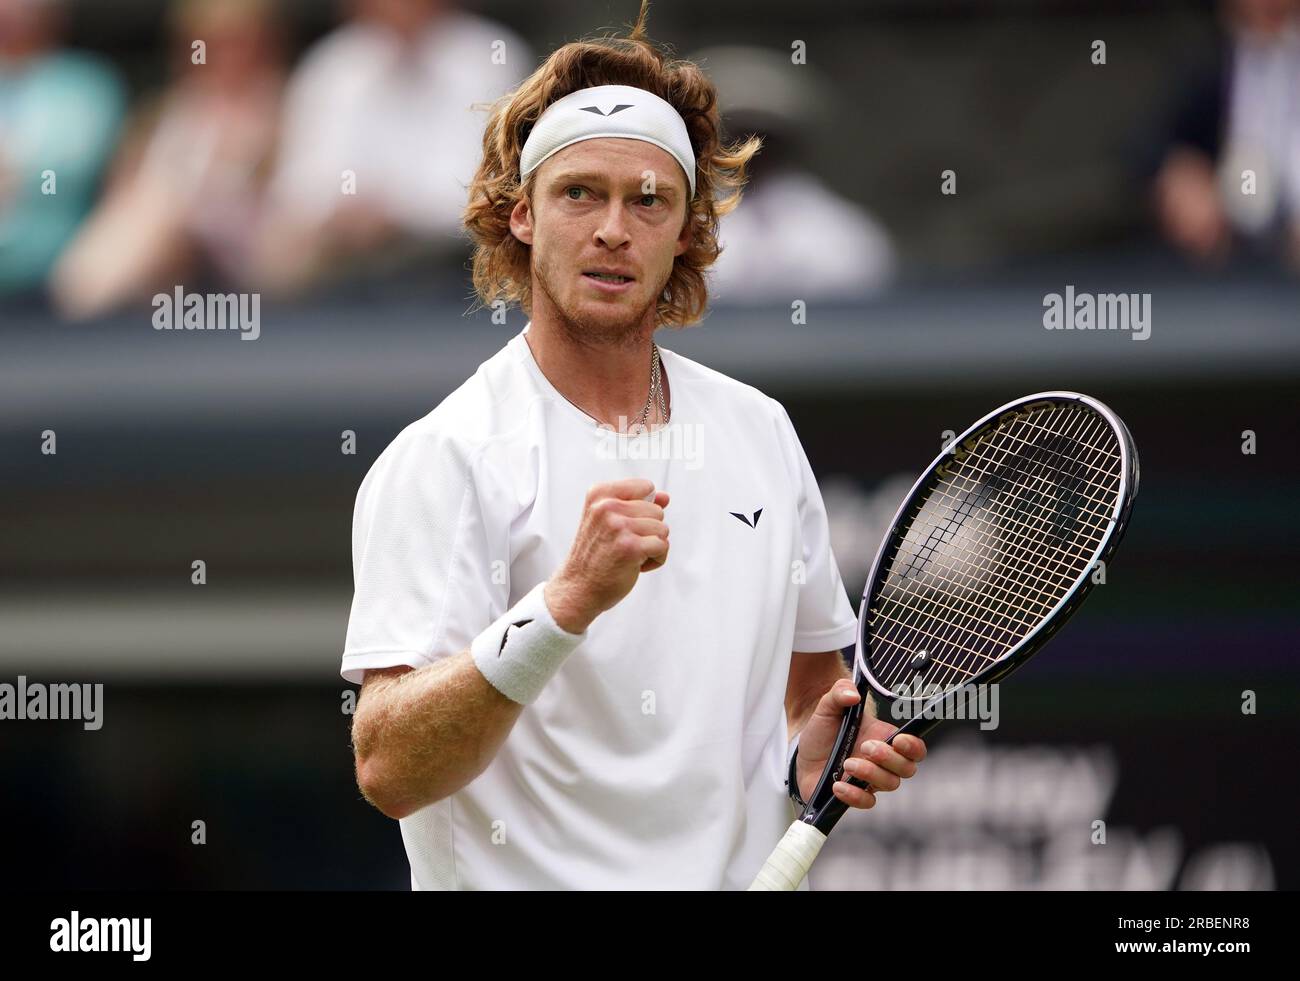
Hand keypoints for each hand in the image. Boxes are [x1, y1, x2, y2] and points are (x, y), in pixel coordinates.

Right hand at [544, 478, 669, 633]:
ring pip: (663, 528)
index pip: (646, 487)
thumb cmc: (594, 556)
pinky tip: (637, 565)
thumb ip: (637, 504)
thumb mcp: (609, 520)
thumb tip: (665, 497)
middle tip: (625, 545)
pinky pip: (663, 546)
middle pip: (657, 510)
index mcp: (599, 494)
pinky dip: (656, 559)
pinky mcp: (631, 547)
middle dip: (648, 531)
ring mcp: (619, 526)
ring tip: (630, 555)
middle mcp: (607, 506)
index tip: (627, 524)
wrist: (578, 588)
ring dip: (652, 546)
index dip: (644, 509)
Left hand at [796, 680, 925, 807]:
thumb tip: (852, 694)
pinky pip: (866, 802)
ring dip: (871, 774)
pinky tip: (838, 785)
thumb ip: (840, 691)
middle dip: (889, 758)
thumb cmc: (824, 728)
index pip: (915, 747)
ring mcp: (870, 779)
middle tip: (866, 747)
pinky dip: (855, 796)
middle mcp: (882, 761)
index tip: (899, 740)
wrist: (803, 749)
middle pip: (907, 768)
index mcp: (884, 737)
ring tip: (847, 763)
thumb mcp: (829, 705)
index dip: (914, 746)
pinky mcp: (855, 793)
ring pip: (889, 784)